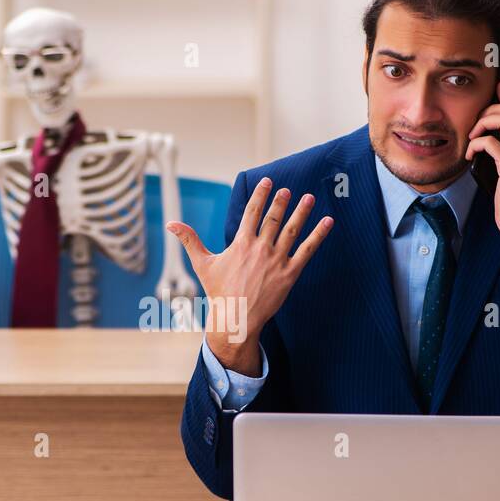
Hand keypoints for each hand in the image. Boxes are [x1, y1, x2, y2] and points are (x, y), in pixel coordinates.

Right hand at [166, 177, 331, 375]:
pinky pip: (308, 250)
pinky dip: (319, 235)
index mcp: (241, 243)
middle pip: (274, 218)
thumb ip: (189, 240)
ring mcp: (276, 260)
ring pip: (292, 230)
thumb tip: (171, 224)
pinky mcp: (290, 273)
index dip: (261, 195)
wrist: (236, 319)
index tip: (268, 182)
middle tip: (287, 189)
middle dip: (281, 201)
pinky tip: (328, 222)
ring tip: (309, 198)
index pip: (252, 212)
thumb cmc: (219, 292)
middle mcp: (260, 248)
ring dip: (302, 212)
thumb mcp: (203, 264)